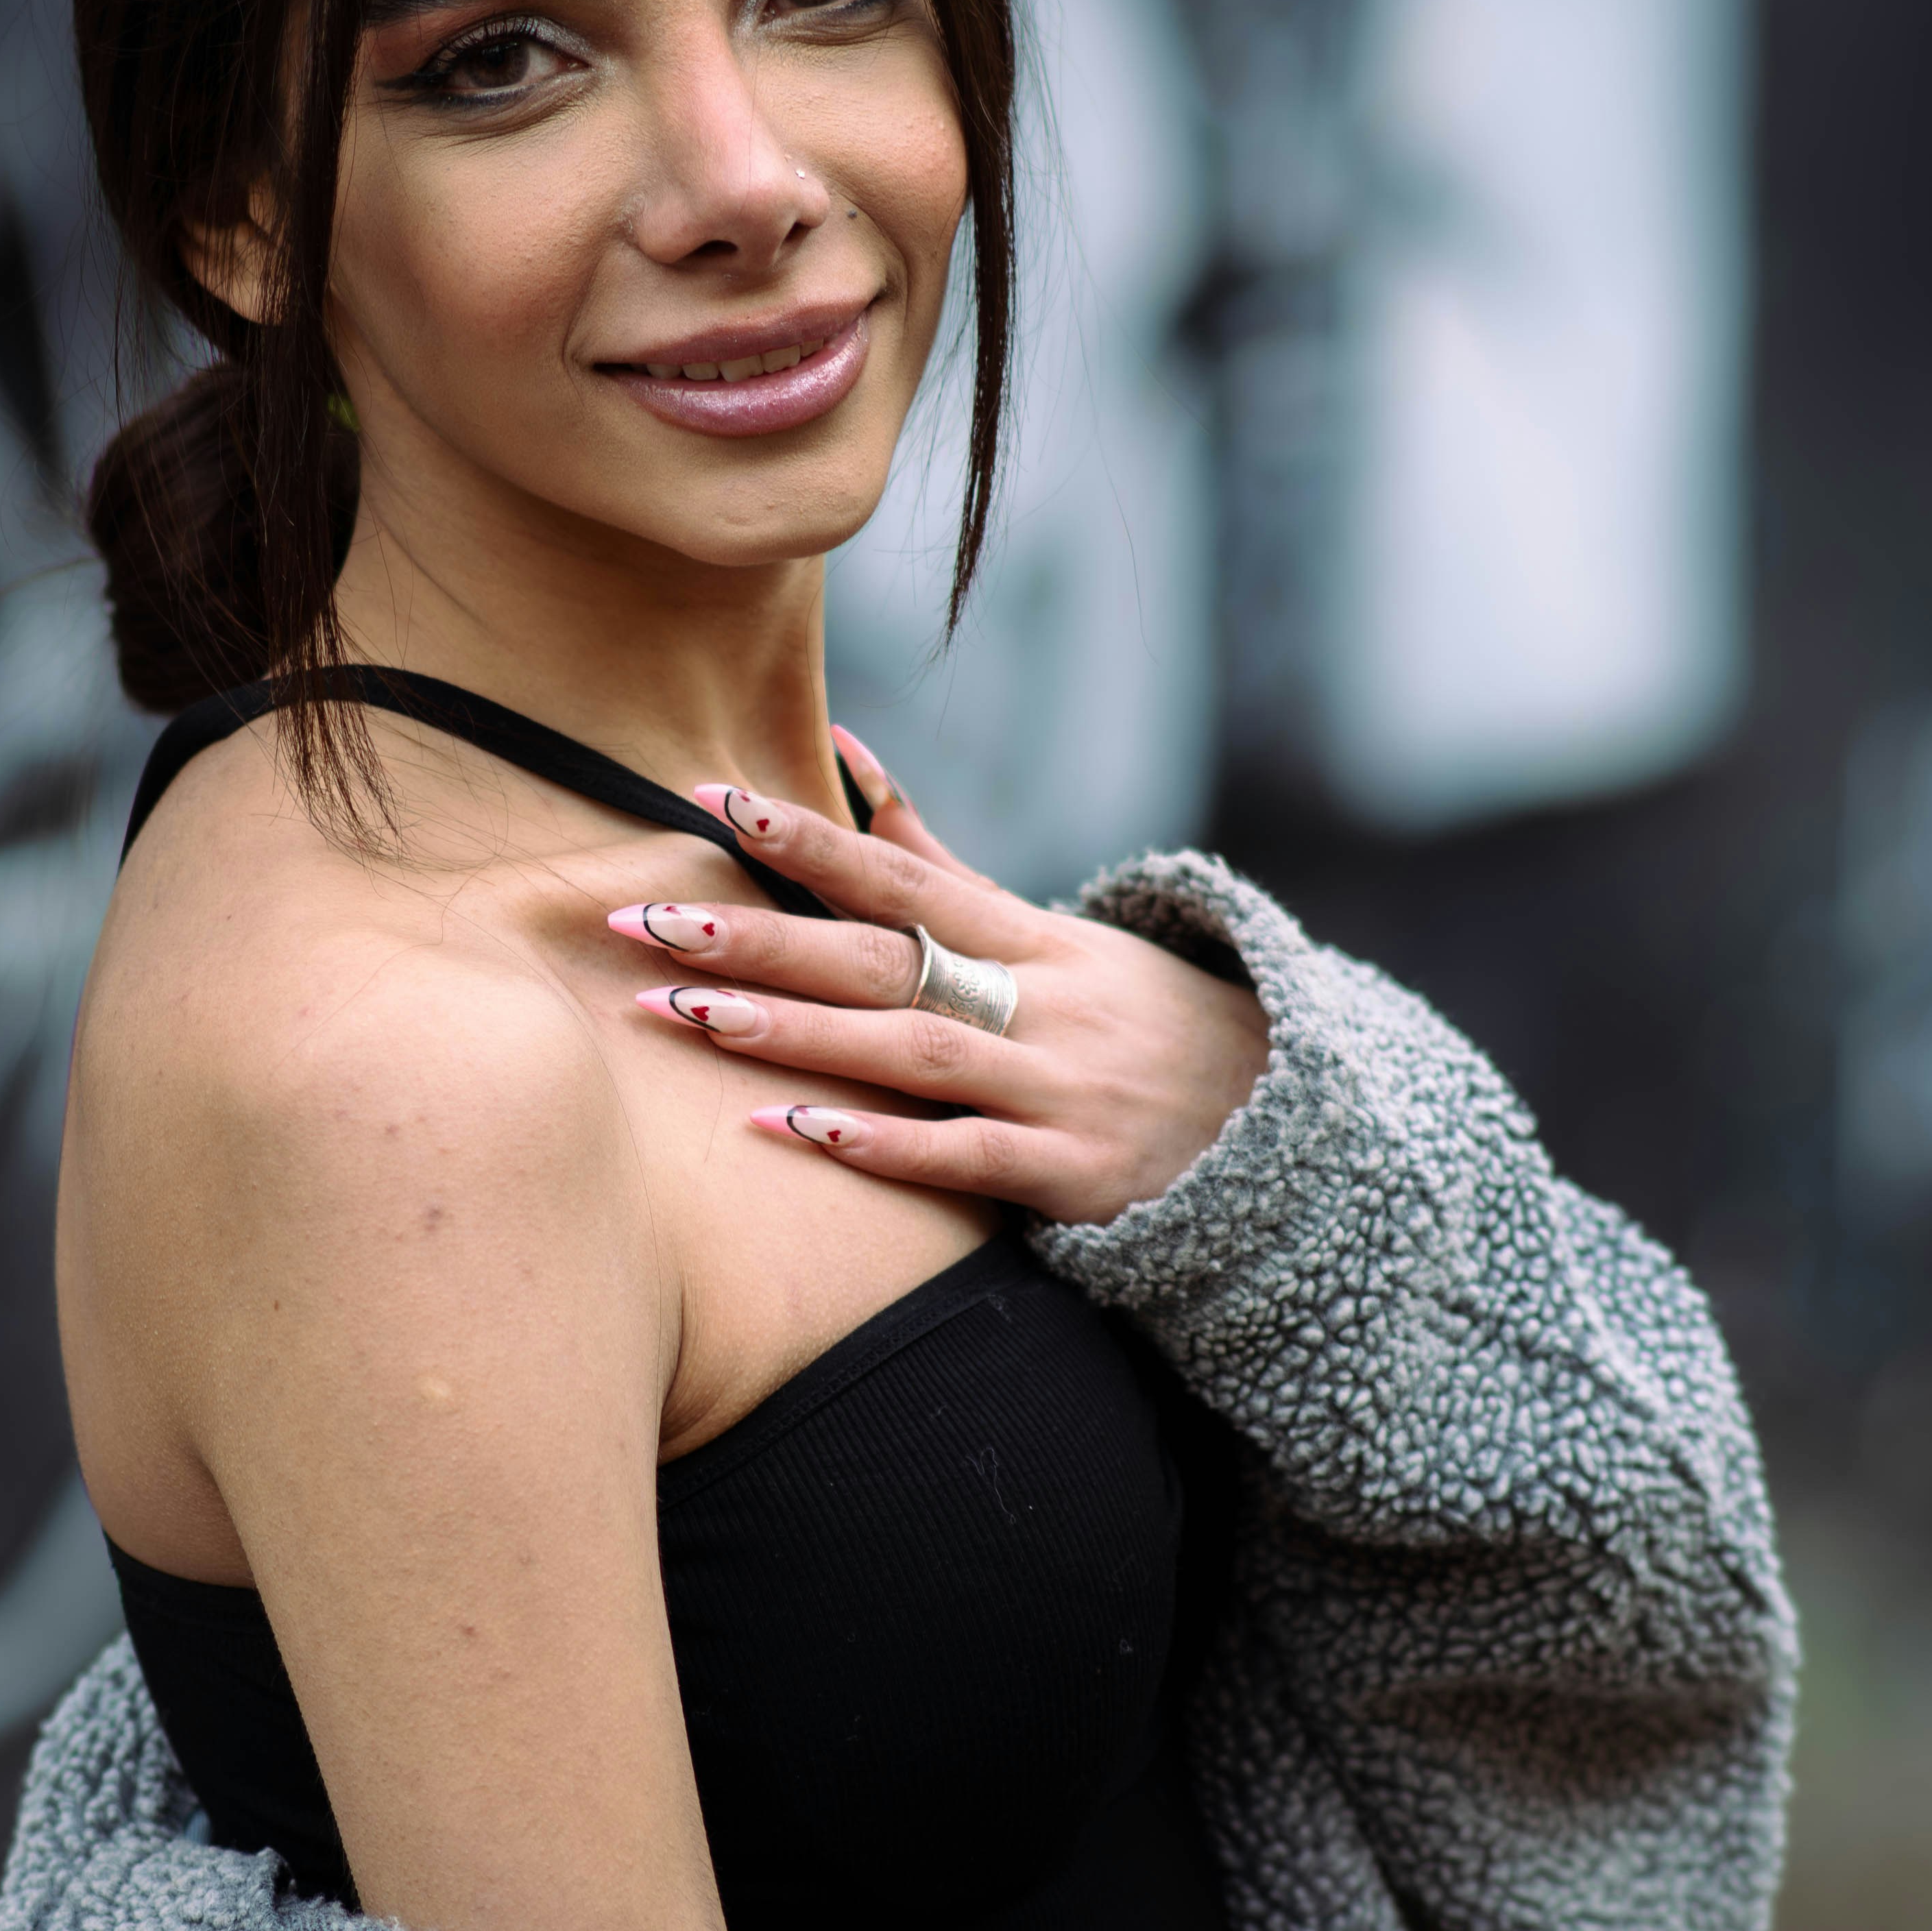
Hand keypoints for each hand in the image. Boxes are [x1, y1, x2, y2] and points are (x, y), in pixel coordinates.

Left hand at [608, 731, 1267, 1227]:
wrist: (1286, 1132)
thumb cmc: (1138, 1024)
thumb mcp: (1057, 936)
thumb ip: (941, 862)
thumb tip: (849, 757)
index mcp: (1033, 937)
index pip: (903, 874)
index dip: (809, 836)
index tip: (707, 799)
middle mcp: (1042, 1000)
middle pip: (884, 956)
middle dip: (761, 936)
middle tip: (645, 919)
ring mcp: (1058, 1086)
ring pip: (913, 1048)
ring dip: (798, 1033)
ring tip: (690, 1013)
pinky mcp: (1074, 1173)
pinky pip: (964, 1156)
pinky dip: (881, 1144)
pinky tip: (792, 1131)